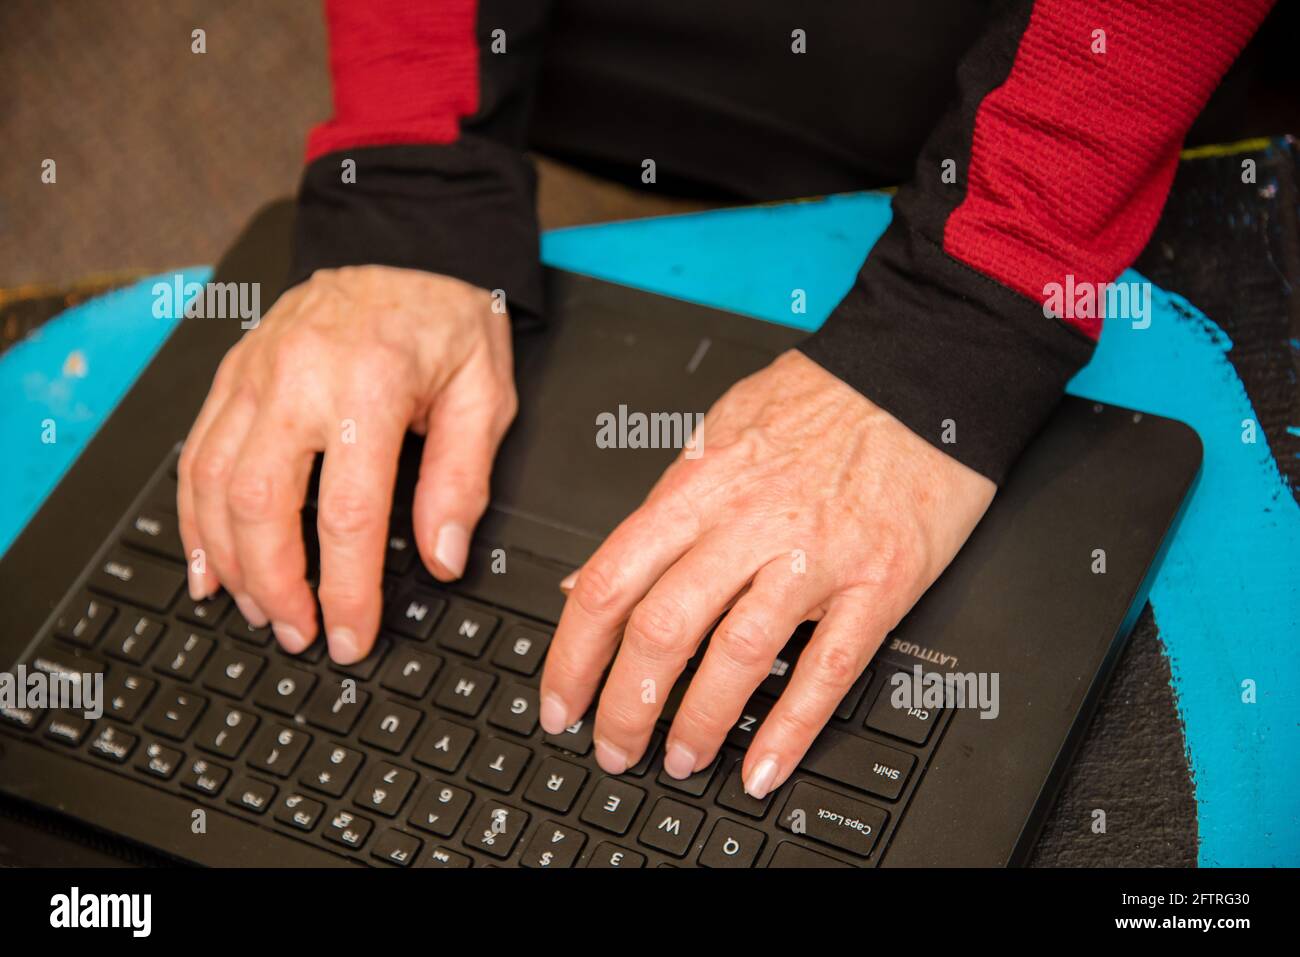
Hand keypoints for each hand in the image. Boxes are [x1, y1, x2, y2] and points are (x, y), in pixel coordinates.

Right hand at [178, 266, 515, 662]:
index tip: (350, 636)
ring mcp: (254, 372)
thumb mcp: (486, 393)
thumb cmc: (448, 321)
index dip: (346, 590)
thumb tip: (441, 557)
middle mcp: (299, 376)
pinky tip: (208, 561)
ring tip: (256, 610)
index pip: (349, 513)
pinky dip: (193, 517)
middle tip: (297, 634)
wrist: (407, 245)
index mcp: (371, 383)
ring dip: (228, 560)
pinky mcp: (232, 374)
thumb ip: (462, 479)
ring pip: (211, 483)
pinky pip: (195, 453)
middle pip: (259, 504)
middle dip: (273, 586)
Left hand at [538, 349, 994, 797]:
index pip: (612, 581)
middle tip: (613, 746)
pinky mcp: (878, 583)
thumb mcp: (714, 436)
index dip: (574, 654)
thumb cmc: (820, 400)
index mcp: (700, 485)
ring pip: (737, 656)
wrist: (920, 372)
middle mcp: (749, 523)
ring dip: (699, 724)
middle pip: (662, 628)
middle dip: (625, 706)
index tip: (559, 699)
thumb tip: (592, 580)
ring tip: (681, 761)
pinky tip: (765, 769)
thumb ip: (655, 515)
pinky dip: (792, 730)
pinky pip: (828, 669)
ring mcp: (815, 557)